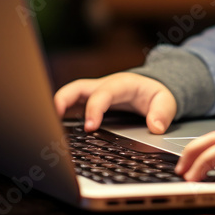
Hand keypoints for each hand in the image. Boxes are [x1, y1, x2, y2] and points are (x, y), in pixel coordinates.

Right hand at [53, 72, 176, 133]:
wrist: (154, 88)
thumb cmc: (156, 94)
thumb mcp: (166, 101)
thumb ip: (163, 113)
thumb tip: (155, 127)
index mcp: (121, 84)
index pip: (103, 93)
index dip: (94, 109)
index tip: (90, 127)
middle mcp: (104, 86)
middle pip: (77, 87)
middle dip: (63, 100)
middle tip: (52, 118)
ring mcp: (95, 94)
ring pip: (70, 95)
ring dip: (57, 107)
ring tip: (47, 126)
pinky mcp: (90, 102)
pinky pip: (72, 106)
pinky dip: (62, 114)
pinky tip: (55, 129)